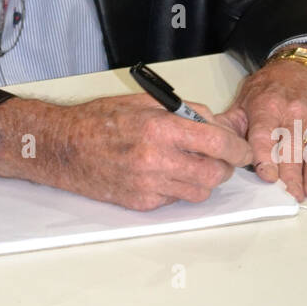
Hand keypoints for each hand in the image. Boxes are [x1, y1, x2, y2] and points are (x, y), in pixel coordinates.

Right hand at [0, 93, 253, 210]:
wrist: (63, 147)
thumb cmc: (100, 120)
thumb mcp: (145, 102)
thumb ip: (186, 111)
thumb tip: (219, 123)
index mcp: (159, 128)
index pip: (217, 143)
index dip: (238, 147)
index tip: (243, 148)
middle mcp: (155, 160)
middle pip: (214, 173)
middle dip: (225, 165)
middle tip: (221, 156)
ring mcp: (148, 186)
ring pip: (199, 191)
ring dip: (205, 178)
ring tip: (193, 163)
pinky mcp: (140, 203)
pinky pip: (176, 200)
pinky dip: (181, 188)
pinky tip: (168, 173)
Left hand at [215, 60, 306, 201]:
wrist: (305, 65)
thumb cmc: (272, 87)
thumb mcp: (246, 99)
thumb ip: (232, 124)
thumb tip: (213, 145)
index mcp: (267, 108)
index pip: (265, 135)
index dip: (265, 156)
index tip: (267, 176)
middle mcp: (293, 114)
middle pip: (292, 149)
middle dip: (292, 175)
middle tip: (291, 196)